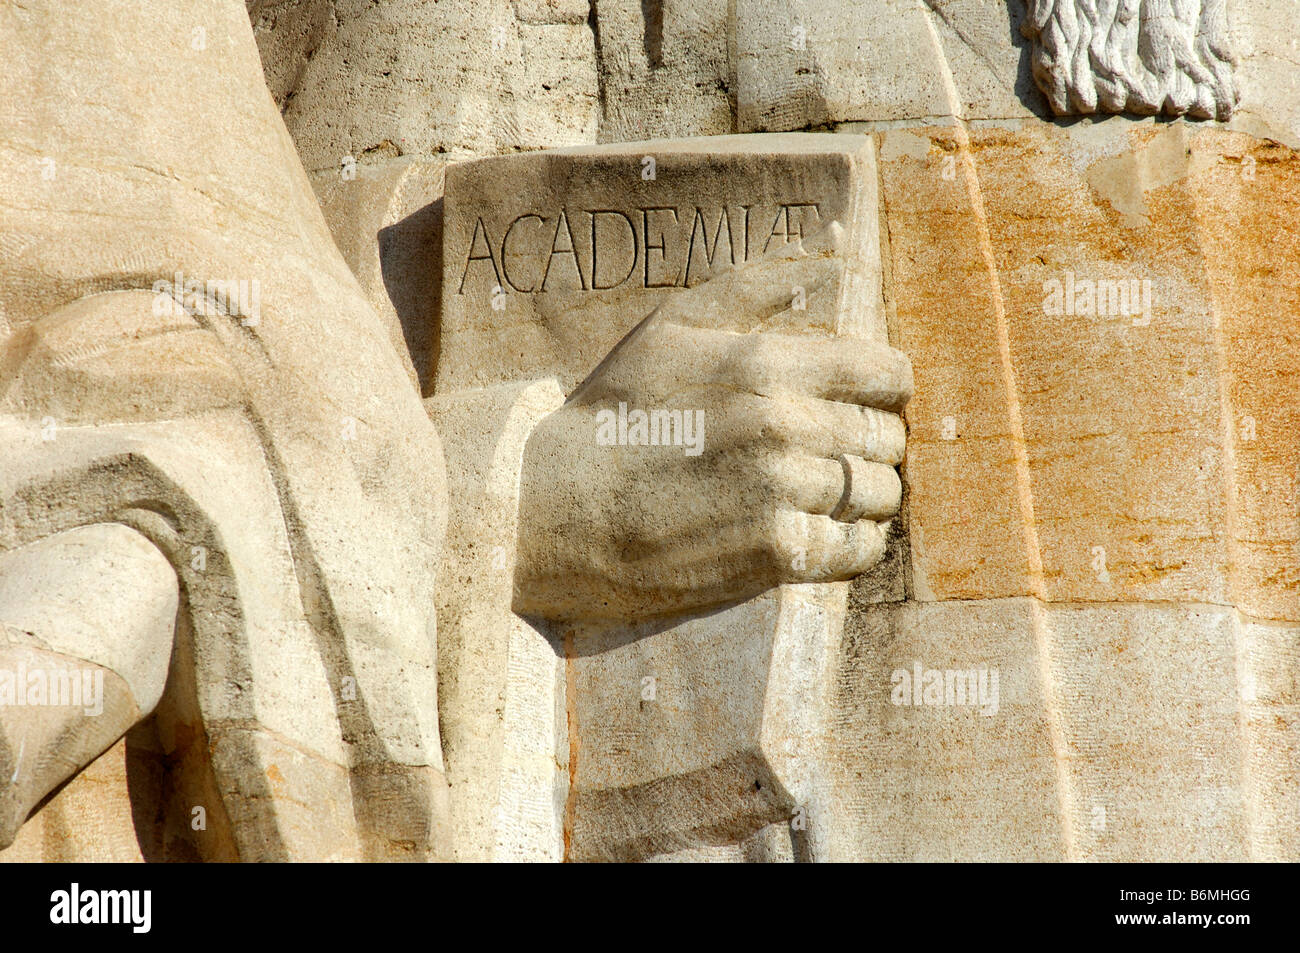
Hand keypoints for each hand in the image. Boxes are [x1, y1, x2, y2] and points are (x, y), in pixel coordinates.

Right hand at [513, 224, 911, 620]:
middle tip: (832, 453)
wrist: (554, 508)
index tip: (864, 403)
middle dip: (870, 444)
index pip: (887, 374)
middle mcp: (786, 426)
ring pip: (879, 494)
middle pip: (887, 437)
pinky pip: (859, 550)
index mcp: (769, 364)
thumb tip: (834, 247)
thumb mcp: (672, 327)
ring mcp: (783, 493)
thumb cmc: (613, 413)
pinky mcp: (776, 553)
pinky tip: (823, 534)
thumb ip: (759, 283)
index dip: (885, 389)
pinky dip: (854, 544)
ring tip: (824, 495)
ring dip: (864, 495)